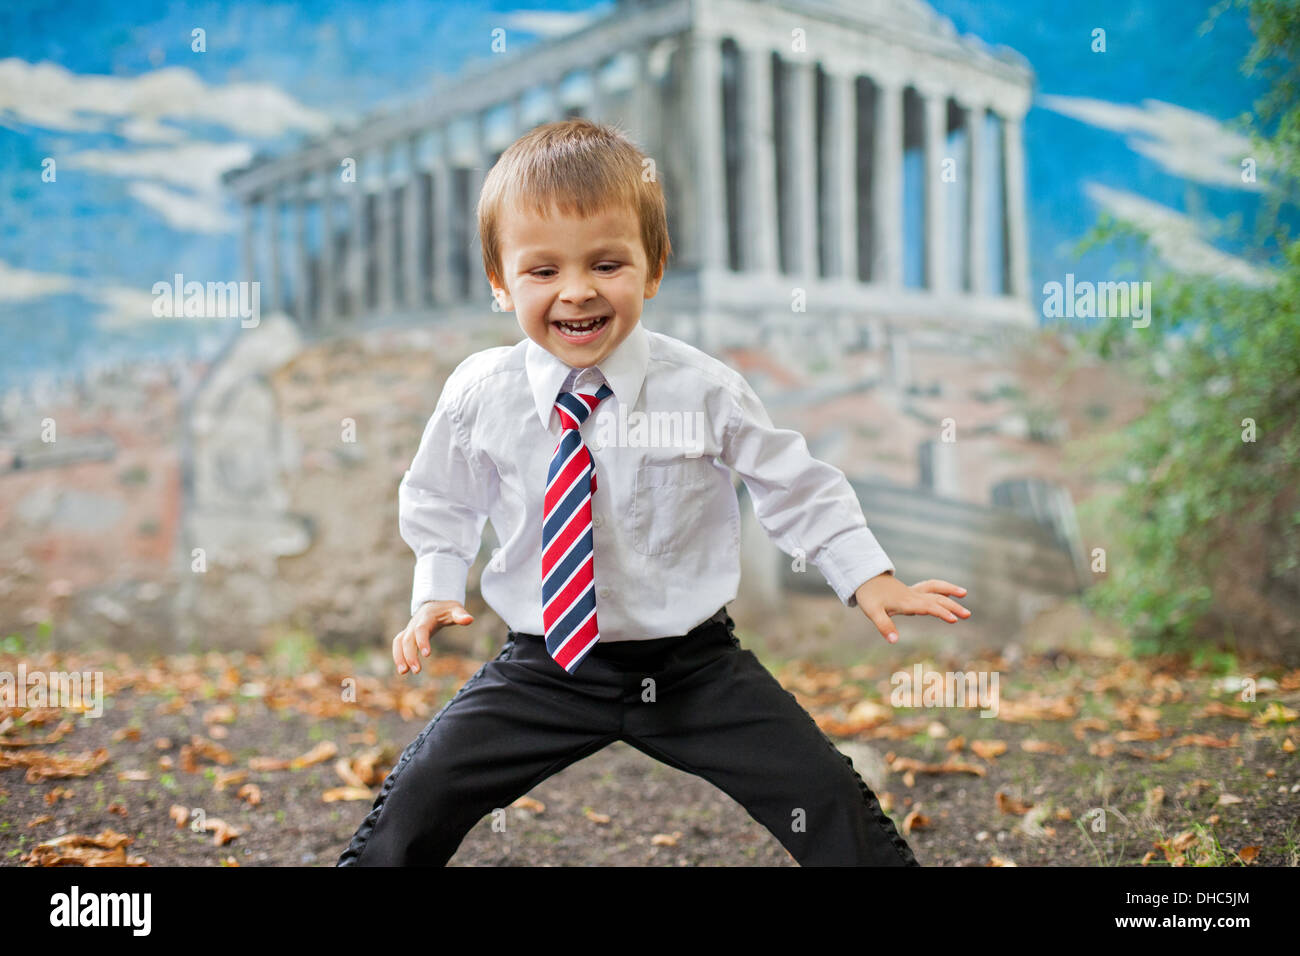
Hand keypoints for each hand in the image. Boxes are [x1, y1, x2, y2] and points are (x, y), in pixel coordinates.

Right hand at [392, 600, 473, 674]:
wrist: (434, 602)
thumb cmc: (446, 608)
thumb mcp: (455, 609)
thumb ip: (461, 615)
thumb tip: (470, 620)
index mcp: (426, 617)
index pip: (421, 629)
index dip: (422, 641)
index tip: (427, 655)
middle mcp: (414, 623)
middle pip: (408, 639)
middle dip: (410, 655)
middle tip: (417, 670)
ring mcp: (409, 629)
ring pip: (399, 642)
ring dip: (399, 657)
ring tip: (403, 672)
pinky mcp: (407, 634)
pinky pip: (398, 644)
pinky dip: (398, 656)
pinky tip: (403, 669)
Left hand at [853, 572, 969, 643]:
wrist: (863, 578)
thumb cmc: (868, 596)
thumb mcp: (872, 612)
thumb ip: (884, 626)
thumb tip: (894, 641)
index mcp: (906, 602)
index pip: (927, 607)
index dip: (940, 612)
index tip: (954, 619)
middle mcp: (913, 596)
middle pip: (936, 599)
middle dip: (952, 606)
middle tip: (967, 614)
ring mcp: (913, 592)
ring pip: (935, 590)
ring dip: (950, 592)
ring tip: (964, 594)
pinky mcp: (912, 592)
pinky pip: (930, 588)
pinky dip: (942, 589)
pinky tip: (950, 594)